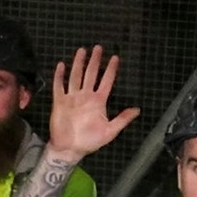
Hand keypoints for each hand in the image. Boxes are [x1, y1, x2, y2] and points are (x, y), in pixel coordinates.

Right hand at [47, 46, 140, 163]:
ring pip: (76, 76)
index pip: (106, 81)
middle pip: (91, 74)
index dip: (111, 69)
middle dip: (95, 61)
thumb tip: (137, 110)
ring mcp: (72, 98)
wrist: (70, 149)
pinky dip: (59, 76)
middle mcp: (86, 96)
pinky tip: (61, 65)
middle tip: (98, 47)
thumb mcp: (110, 131)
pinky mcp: (60, 102)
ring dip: (78, 64)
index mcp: (98, 101)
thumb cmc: (90, 141)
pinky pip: (59, 87)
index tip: (115, 57)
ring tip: (82, 51)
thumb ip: (122, 119)